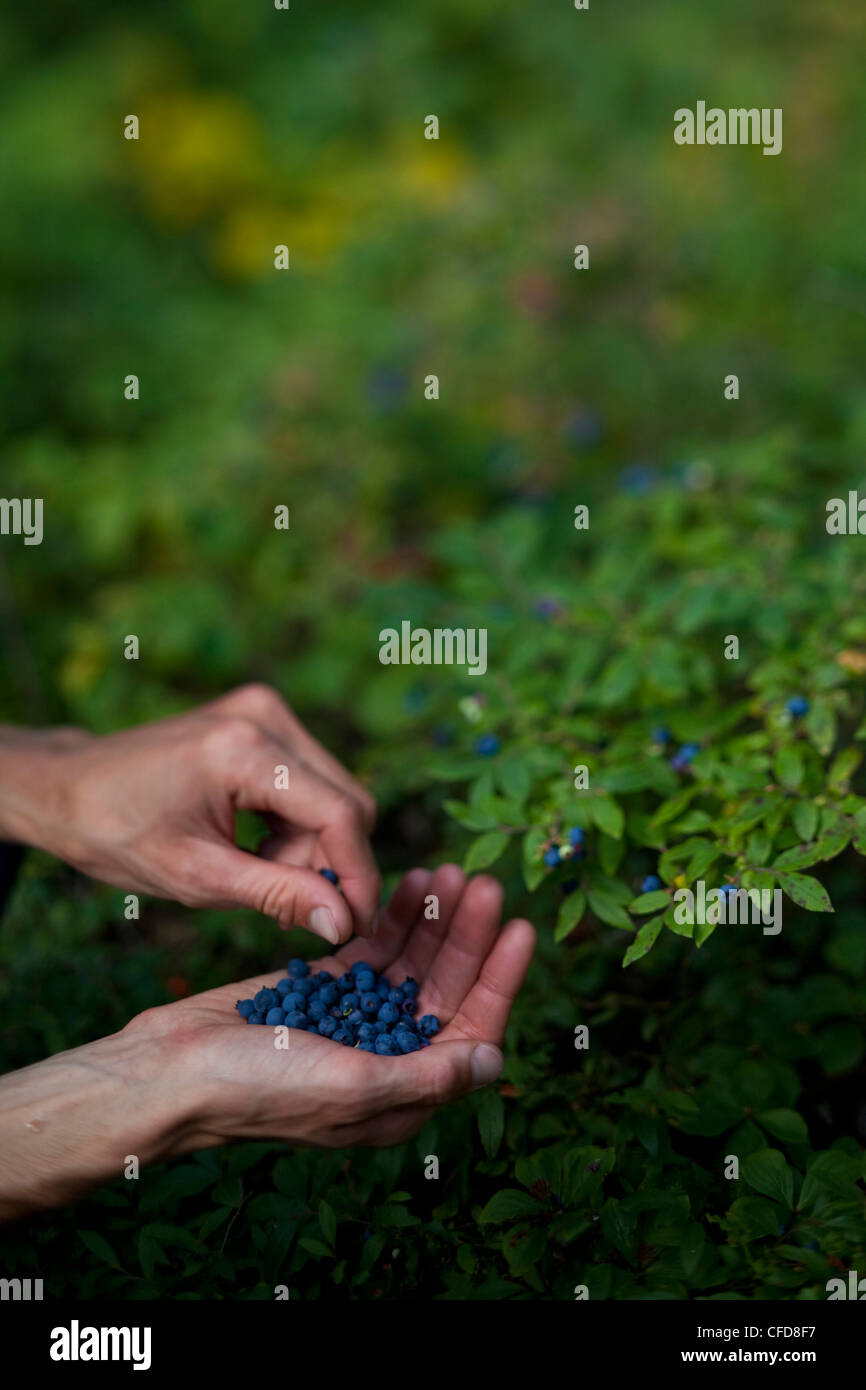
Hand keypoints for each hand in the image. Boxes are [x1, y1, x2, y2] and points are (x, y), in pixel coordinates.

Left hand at [0, 685, 378, 944]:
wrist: (69, 788)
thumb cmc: (118, 832)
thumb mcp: (197, 876)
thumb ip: (278, 895)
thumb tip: (342, 923)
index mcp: (244, 749)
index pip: (339, 813)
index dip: (356, 875)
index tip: (353, 926)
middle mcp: (264, 717)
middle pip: (346, 801)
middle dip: (331, 862)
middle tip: (294, 908)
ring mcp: (265, 712)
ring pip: (334, 794)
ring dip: (312, 846)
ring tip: (262, 875)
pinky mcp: (262, 719)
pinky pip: (311, 781)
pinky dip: (297, 824)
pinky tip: (259, 848)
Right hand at [126, 866, 534, 1148]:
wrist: (167, 1070)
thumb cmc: (253, 1090)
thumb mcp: (348, 1087)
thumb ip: (425, 1076)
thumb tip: (494, 1063)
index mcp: (400, 1094)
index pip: (471, 1032)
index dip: (500, 981)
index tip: (519, 928)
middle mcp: (386, 1056)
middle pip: (444, 988)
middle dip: (468, 936)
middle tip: (485, 881)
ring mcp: (355, 1019)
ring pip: (411, 962)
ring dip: (434, 919)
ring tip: (451, 871)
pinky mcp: (323, 987)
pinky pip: (373, 948)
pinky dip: (394, 917)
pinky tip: (411, 883)